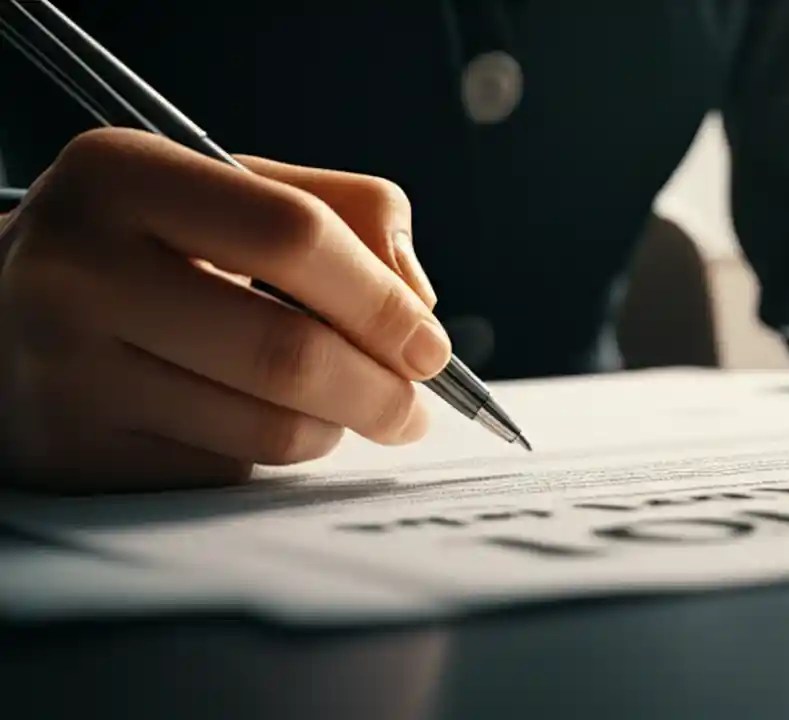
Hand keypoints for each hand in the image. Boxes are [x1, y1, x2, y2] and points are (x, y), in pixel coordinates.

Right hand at [0, 128, 449, 491]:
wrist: (3, 310)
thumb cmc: (146, 243)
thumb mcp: (226, 187)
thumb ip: (343, 209)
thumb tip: (417, 299)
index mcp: (122, 175)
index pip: (294, 236)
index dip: (382, 299)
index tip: (429, 345)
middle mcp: (78, 270)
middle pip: (287, 352)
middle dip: (381, 391)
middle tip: (414, 408)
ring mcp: (65, 371)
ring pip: (268, 428)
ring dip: (334, 427)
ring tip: (340, 406)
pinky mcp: (73, 453)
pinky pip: (226, 471)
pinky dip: (271, 452)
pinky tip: (256, 421)